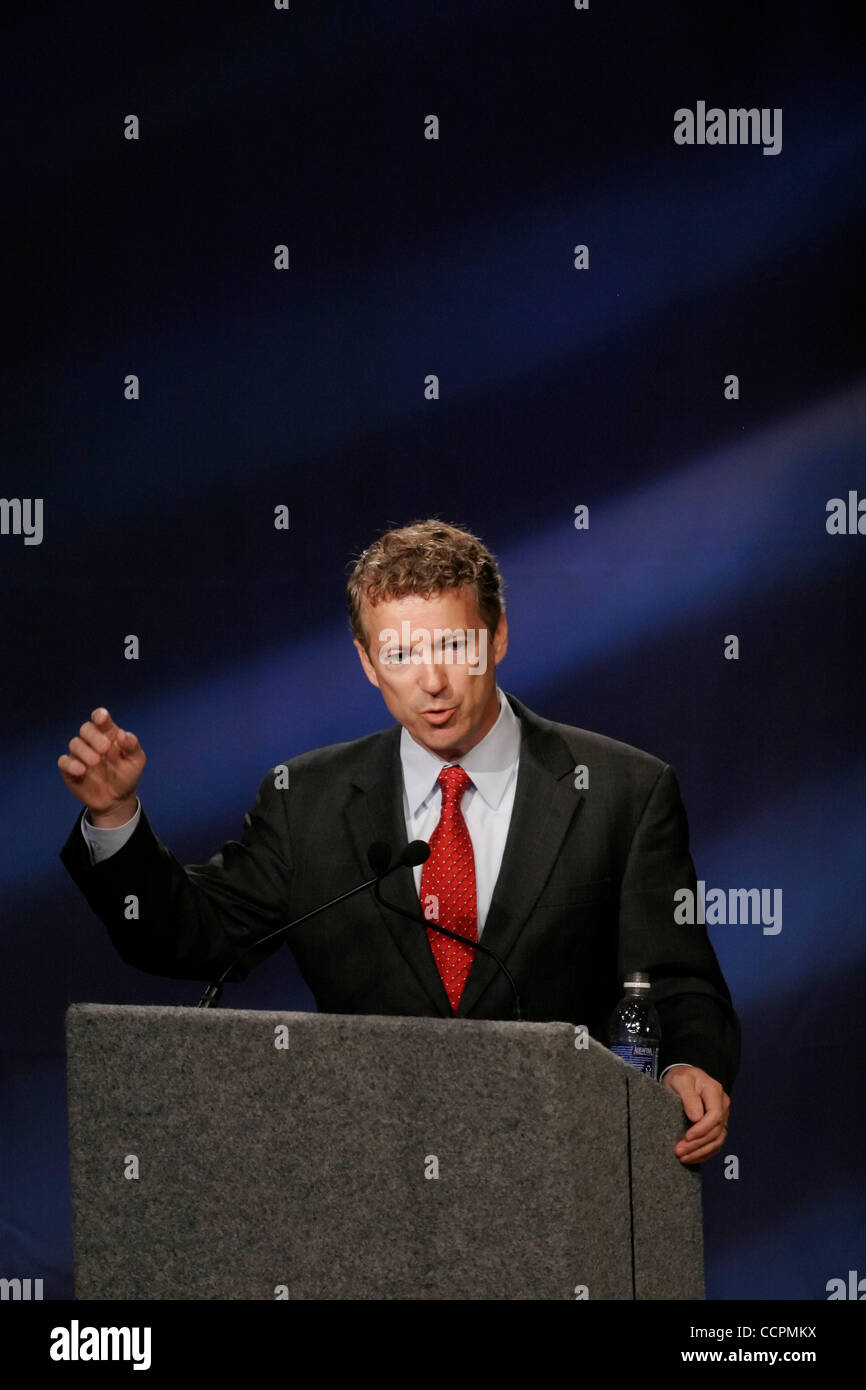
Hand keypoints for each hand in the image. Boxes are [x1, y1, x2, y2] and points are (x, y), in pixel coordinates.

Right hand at [58, 707, 145, 823]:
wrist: (117, 800)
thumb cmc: (127, 775)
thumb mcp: (136, 761)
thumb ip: (132, 746)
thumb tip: (122, 734)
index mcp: (108, 734)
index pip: (100, 718)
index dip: (99, 716)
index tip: (102, 719)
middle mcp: (92, 741)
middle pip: (86, 729)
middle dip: (94, 736)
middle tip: (105, 749)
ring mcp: (80, 754)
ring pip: (75, 743)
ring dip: (85, 751)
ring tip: (96, 762)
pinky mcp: (70, 769)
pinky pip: (64, 761)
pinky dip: (71, 764)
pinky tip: (82, 771)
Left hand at [662, 1065, 729, 1164]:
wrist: (682, 1078)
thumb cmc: (681, 1077)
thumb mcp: (681, 1080)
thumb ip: (689, 1097)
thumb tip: (697, 1117)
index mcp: (715, 1091)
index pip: (715, 1115)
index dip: (702, 1129)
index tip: (686, 1137)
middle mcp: (722, 1105)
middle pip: (716, 1130)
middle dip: (697, 1144)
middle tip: (679, 1151)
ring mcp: (722, 1116)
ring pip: (717, 1140)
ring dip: (700, 1152)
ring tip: (683, 1158)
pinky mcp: (717, 1126)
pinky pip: (715, 1143)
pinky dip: (704, 1153)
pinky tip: (692, 1158)